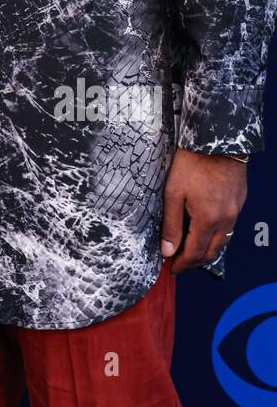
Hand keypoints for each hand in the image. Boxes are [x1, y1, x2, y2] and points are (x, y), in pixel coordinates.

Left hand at [161, 147, 247, 273]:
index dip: (182, 264)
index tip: (172, 268)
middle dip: (195, 261)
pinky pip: (230, 226)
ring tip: (190, 248)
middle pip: (211, 251)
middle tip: (179, 262)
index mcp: (208, 219)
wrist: (216, 138)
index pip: (195, 253)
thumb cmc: (192, 161)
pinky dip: (217, 234)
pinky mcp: (239, 200)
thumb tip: (167, 250)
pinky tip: (205, 229)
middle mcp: (226, 219)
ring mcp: (236, 210)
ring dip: (207, 248)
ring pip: (223, 240)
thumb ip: (171, 224)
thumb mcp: (173, 192)